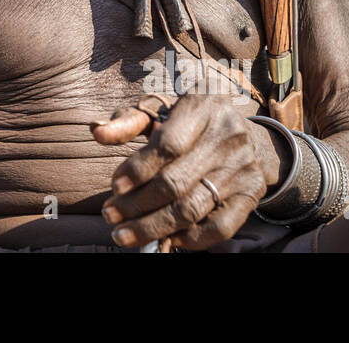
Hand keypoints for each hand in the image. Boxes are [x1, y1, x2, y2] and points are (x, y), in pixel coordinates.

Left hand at [91, 94, 281, 249]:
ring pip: (193, 209)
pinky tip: (165, 240)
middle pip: (176, 182)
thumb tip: (96, 132)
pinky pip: (220, 228)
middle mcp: (227, 137)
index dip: (138, 169)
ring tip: (124, 234)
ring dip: (154, 227)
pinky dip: (190, 240)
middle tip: (109, 216)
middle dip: (137, 205)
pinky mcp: (252, 194)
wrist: (247, 136)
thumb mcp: (162, 112)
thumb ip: (128, 122)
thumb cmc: (190, 125)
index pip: (168, 145)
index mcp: (202, 108)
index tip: (114, 187)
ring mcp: (243, 168)